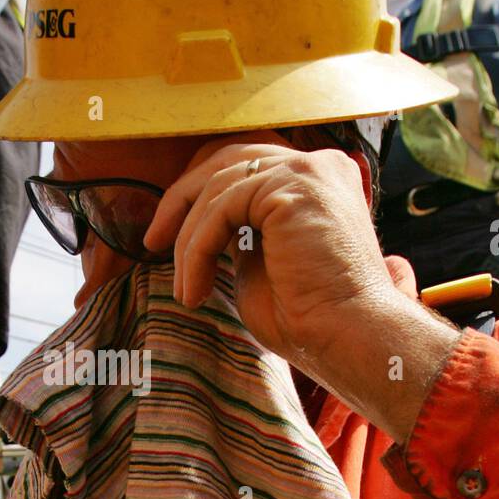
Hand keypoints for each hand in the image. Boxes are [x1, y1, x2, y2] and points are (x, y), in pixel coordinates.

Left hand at [143, 132, 394, 366]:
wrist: (348, 338)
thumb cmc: (310, 319)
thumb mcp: (262, 266)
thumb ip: (240, 237)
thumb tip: (206, 230)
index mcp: (318, 179)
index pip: (245, 164)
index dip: (198, 194)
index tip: (166, 236)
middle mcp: (318, 165)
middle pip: (226, 160)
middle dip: (181, 201)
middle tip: (151, 242)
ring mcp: (307, 170)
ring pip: (217, 188)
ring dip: (188, 242)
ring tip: (185, 290)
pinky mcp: (292, 186)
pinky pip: (222, 210)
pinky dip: (197, 250)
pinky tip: (195, 289)